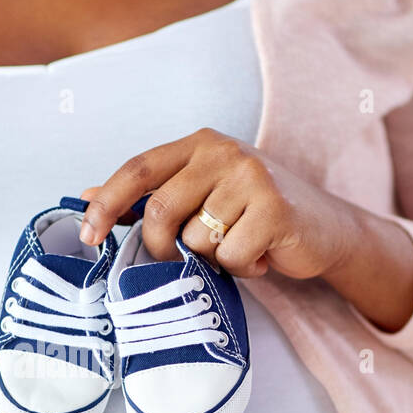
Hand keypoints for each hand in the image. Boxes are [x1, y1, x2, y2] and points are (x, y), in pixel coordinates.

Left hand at [80, 127, 412, 330]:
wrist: (327, 228)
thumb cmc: (255, 214)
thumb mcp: (200, 195)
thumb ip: (148, 195)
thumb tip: (86, 197)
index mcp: (199, 143)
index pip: (138, 170)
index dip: (106, 204)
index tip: (89, 237)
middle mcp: (224, 152)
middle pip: (159, 209)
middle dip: (159, 248)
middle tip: (178, 262)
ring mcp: (252, 177)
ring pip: (196, 239)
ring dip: (212, 259)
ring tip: (238, 248)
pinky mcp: (275, 209)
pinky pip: (231, 256)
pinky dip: (242, 268)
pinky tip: (262, 256)